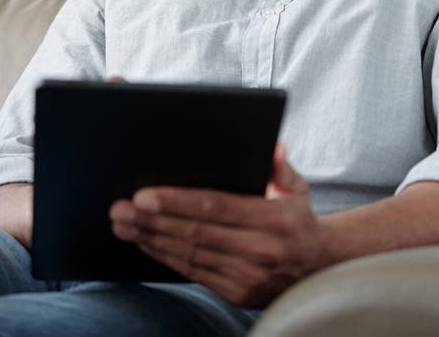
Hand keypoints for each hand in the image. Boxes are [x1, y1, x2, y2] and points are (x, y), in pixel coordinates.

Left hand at [109, 143, 328, 306]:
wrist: (318, 268)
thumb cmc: (298, 218)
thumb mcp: (297, 187)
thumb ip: (281, 166)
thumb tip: (272, 146)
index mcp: (273, 218)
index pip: (215, 206)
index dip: (177, 201)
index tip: (144, 195)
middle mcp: (259, 250)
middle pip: (195, 231)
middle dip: (153, 220)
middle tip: (120, 208)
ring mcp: (247, 276)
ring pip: (189, 253)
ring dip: (151, 238)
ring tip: (122, 224)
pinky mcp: (236, 293)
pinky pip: (193, 272)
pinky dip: (165, 256)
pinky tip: (146, 242)